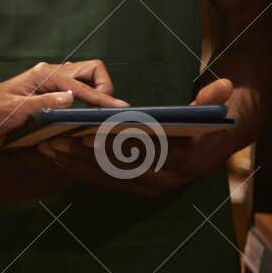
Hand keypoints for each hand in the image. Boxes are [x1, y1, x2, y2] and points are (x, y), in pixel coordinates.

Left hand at [0, 60, 126, 151]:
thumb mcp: (15, 109)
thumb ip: (43, 103)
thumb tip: (70, 97)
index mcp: (42, 74)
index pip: (80, 84)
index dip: (101, 97)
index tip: (120, 108)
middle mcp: (50, 76)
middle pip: (89, 71)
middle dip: (104, 86)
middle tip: (108, 109)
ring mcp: (50, 86)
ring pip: (84, 80)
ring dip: (97, 93)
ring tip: (106, 113)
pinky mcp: (48, 97)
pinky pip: (75, 93)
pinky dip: (87, 100)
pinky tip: (91, 115)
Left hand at [36, 77, 241, 194]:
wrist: (215, 146)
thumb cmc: (210, 124)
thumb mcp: (215, 111)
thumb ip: (213, 99)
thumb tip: (224, 85)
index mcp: (183, 163)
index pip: (142, 155)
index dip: (112, 145)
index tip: (86, 133)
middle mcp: (164, 181)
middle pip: (116, 169)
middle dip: (83, 155)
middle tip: (55, 139)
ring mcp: (147, 187)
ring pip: (104, 177)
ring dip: (74, 163)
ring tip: (47, 146)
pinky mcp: (133, 187)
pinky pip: (102, 181)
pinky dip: (79, 169)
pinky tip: (57, 157)